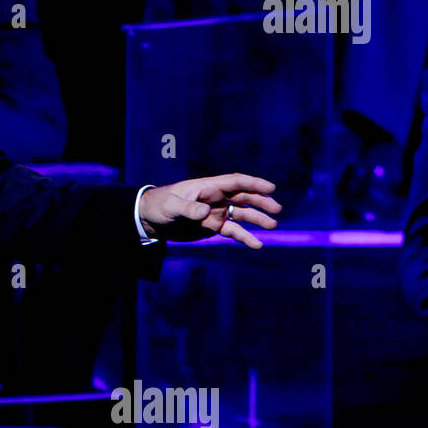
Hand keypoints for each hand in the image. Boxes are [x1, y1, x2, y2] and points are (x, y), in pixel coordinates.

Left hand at [139, 174, 281, 248]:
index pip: (235, 182)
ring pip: (242, 214)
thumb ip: (188, 208)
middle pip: (244, 197)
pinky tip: (257, 245)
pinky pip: (233, 231)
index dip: (254, 183)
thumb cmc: (160, 206)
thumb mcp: (172, 206)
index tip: (271, 188)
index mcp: (208, 187)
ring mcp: (216, 212)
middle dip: (261, 202)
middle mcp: (215, 198)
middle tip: (276, 210)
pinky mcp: (213, 227)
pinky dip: (245, 237)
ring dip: (257, 219)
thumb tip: (205, 212)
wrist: (151, 219)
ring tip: (272, 226)